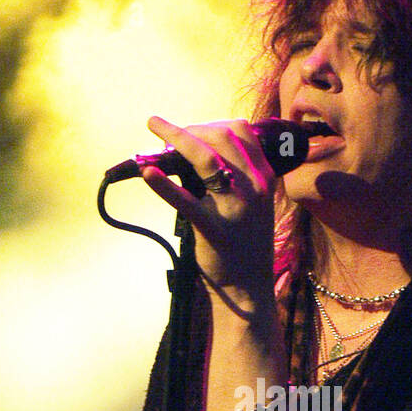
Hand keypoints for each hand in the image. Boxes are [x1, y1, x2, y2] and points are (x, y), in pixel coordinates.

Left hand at [139, 116, 277, 312]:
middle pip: (221, 137)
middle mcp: (254, 188)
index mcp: (265, 179)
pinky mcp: (213, 230)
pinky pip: (186, 202)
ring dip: (175, 137)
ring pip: (205, 159)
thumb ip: (234, 179)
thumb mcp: (252, 205)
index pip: (242, 132)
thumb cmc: (245, 245)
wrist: (249, 288)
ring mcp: (235, 208)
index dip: (213, 122)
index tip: (193, 127)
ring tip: (154, 127)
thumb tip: (195, 153)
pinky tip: (147, 173)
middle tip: (167, 131)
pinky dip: (163, 186)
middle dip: (191, 127)